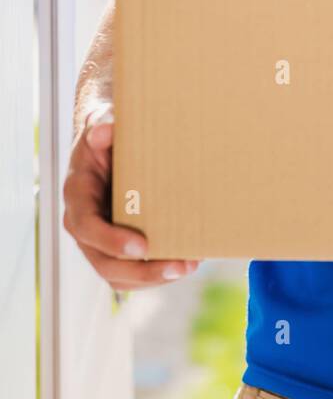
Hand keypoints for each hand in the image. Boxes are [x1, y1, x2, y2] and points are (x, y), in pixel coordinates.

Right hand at [62, 101, 199, 290]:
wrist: (109, 143)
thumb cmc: (108, 134)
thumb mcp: (101, 121)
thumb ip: (102, 124)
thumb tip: (105, 131)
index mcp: (78, 195)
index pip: (85, 226)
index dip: (110, 240)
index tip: (141, 246)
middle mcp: (84, 224)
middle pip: (103, 262)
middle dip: (141, 271)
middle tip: (178, 266)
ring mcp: (99, 240)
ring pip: (118, 275)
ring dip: (154, 277)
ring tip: (189, 265)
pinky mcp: (117, 247)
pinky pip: (132, 272)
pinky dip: (157, 273)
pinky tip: (185, 262)